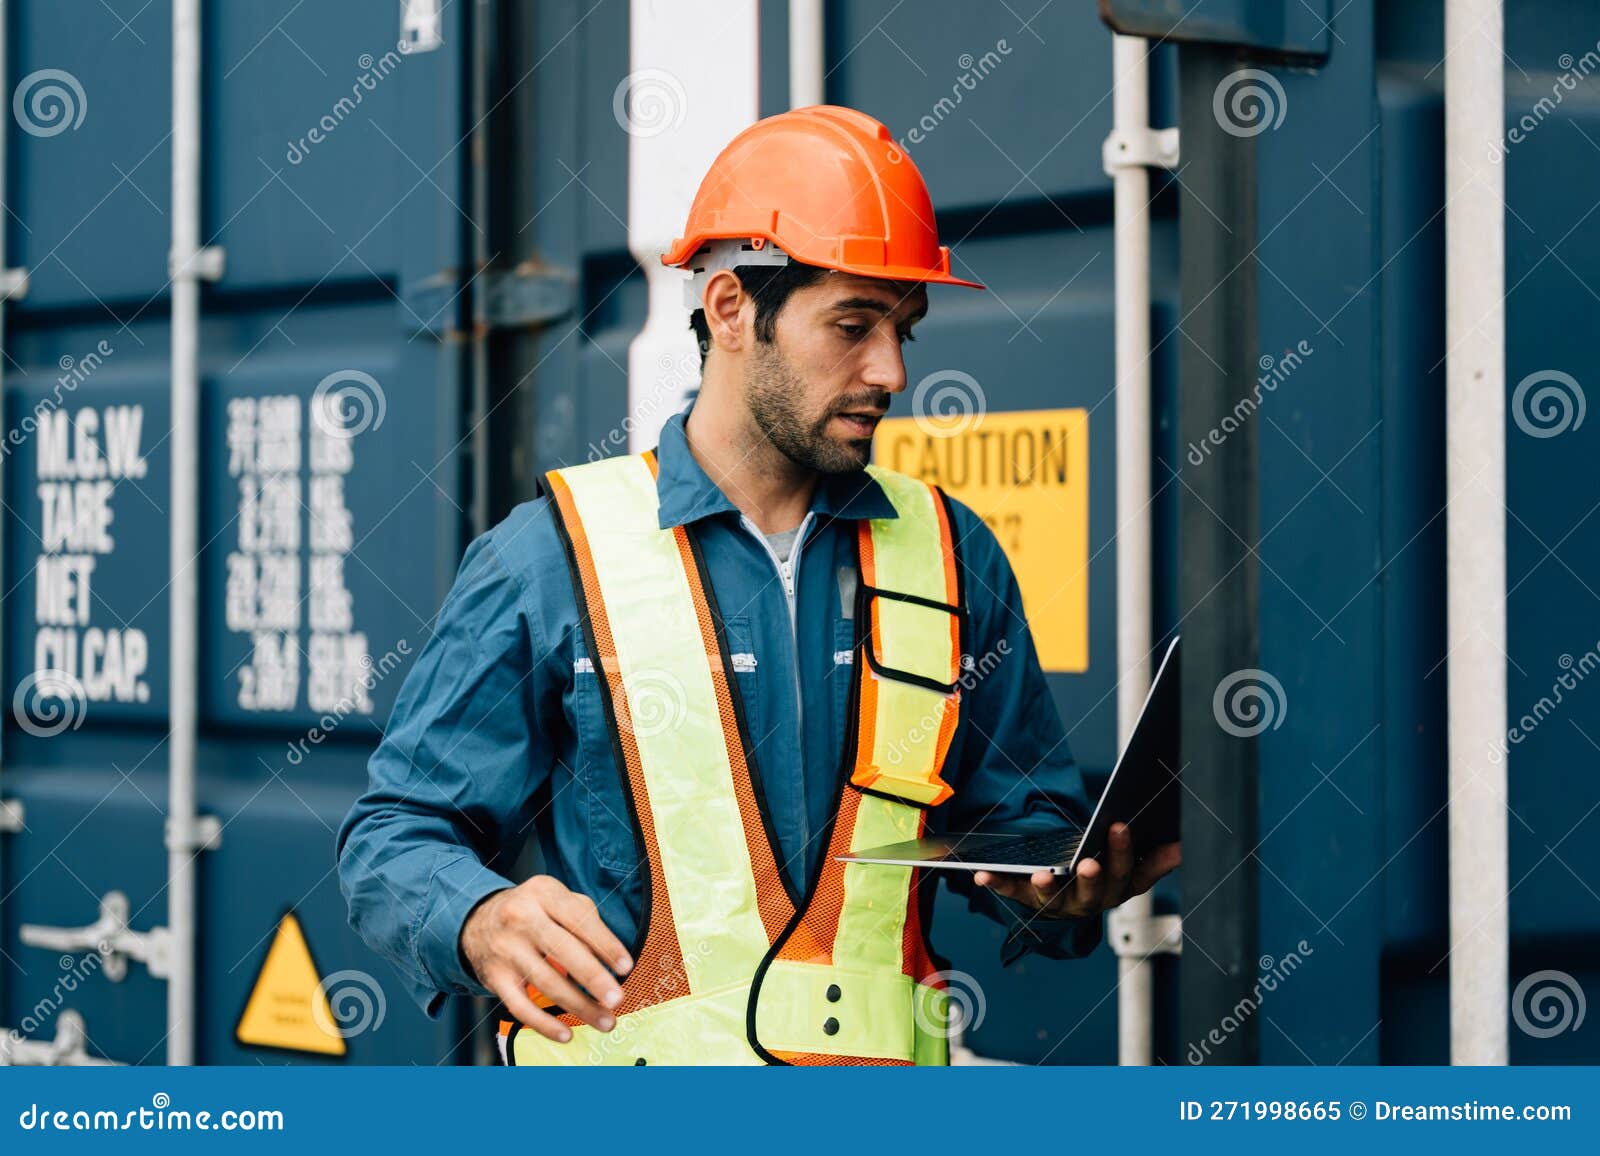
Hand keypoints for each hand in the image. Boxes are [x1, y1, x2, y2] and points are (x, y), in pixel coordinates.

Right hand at [459, 875, 632, 1042]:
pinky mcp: (494, 977)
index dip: (605, 943)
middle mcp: (522, 917)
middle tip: (617, 998)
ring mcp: (506, 948)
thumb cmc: (531, 911)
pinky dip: (544, 1024)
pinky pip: (520, 1006)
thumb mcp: (555, 898)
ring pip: (545, 982)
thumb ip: (585, 918)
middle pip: (562, 950)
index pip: (579, 917)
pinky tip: (566, 1034)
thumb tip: (612, 957)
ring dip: (579, 1006)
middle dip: (593, 978)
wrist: (476, 920)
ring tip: (605, 1021)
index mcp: (544, 893)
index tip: (625, 966)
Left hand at [973, 823, 1180, 918]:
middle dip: (1091, 876)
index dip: (1124, 853)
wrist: (1071, 899)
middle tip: (1088, 862)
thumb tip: (1183, 846)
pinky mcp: (1028, 897)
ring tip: (1041, 875)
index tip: (1120, 825)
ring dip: (1047, 887)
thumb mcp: (1134, 867)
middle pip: (1093, 891)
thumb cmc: (1106, 874)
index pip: (1127, 876)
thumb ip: (1156, 860)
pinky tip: (980, 875)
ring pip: (1053, 898)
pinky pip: (1012, 892)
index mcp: (1117, 890)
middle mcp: (1089, 902)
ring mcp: (1058, 902)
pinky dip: (996, 884)